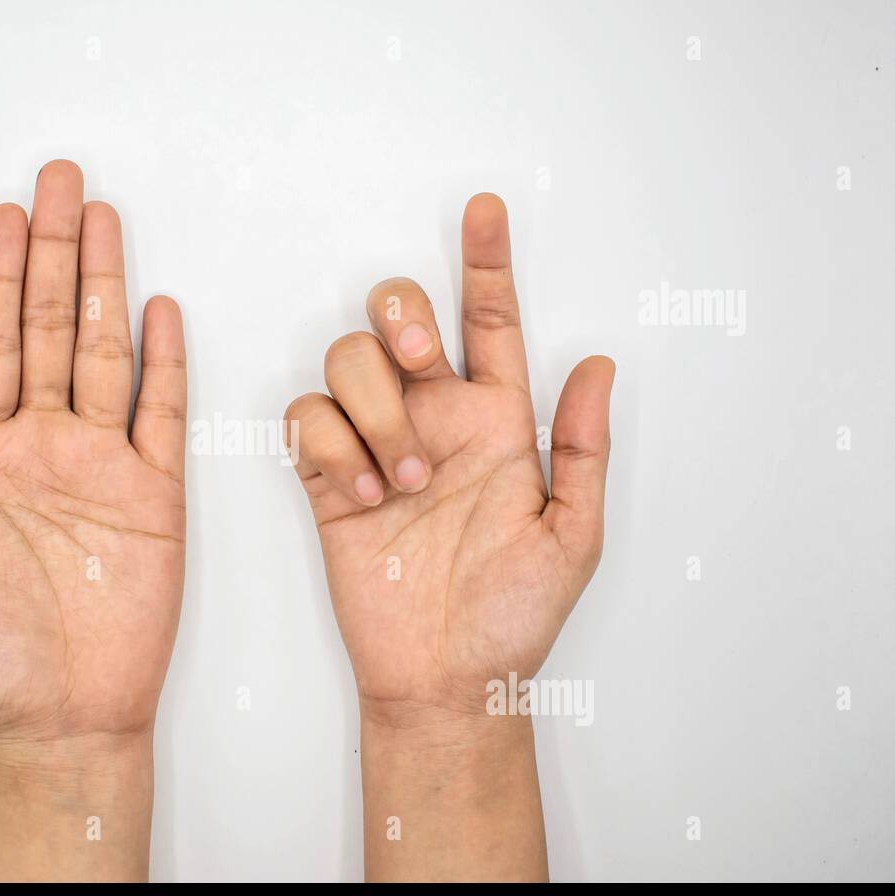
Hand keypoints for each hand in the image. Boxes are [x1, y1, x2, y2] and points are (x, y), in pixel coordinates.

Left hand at [0, 160, 185, 879]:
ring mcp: (103, 465)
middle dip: (56, 254)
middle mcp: (45, 448)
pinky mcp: (156, 495)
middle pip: (50, 330)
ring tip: (107, 221)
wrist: (63, 717)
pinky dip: (164, 363)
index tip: (6, 218)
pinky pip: (162, 415)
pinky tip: (159, 312)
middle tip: (62, 183)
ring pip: (105, 355)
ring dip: (106, 287)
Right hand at [285, 194, 612, 879]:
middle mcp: (433, 419)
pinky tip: (359, 491)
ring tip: (404, 476)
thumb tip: (597, 365)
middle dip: (403, 314)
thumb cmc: (511, 616)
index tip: (487, 208)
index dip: (488, 262)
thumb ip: (581, 450)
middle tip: (424, 359)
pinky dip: (329, 444)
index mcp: (496, 423)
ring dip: (375, 406)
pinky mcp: (327, 476)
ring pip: (346, 359)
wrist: (443, 677)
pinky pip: (307, 418)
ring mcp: (376, 444)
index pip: (491, 322)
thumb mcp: (572, 536)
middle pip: (397, 315)